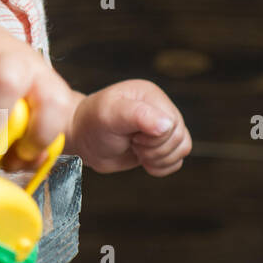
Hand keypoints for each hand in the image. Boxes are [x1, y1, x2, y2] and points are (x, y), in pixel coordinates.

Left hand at [69, 79, 190, 175]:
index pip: (173, 124)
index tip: (131, 135)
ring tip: (135, 149)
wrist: (81, 140)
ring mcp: (160, 127)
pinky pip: (177, 160)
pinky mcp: (159, 144)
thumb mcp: (109, 116)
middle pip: (179, 139)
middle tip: (131, 143)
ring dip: (158, 158)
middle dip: (154, 150)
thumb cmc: (90, 124)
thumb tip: (167, 124)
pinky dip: (161, 166)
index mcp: (150, 95)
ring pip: (181, 150)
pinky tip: (142, 159)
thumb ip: (137, 115)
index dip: (154, 138)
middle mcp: (159, 109)